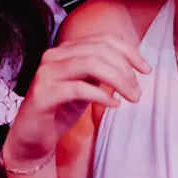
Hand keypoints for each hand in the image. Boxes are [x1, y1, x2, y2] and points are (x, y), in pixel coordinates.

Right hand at [4, 33, 149, 167]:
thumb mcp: (86, 86)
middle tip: (138, 91)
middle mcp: (54, 56)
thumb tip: (131, 61)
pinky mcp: (43, 94)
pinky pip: (78, 88)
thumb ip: (102, 71)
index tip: (146, 70)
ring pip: (90, 64)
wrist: (32, 138)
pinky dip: (101, 95)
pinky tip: (113, 105)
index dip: (129, 51)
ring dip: (118, 81)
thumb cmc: (61, 110)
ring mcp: (46, 73)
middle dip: (125, 69)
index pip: (103, 39)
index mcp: (65, 50)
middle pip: (99, 50)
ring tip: (131, 98)